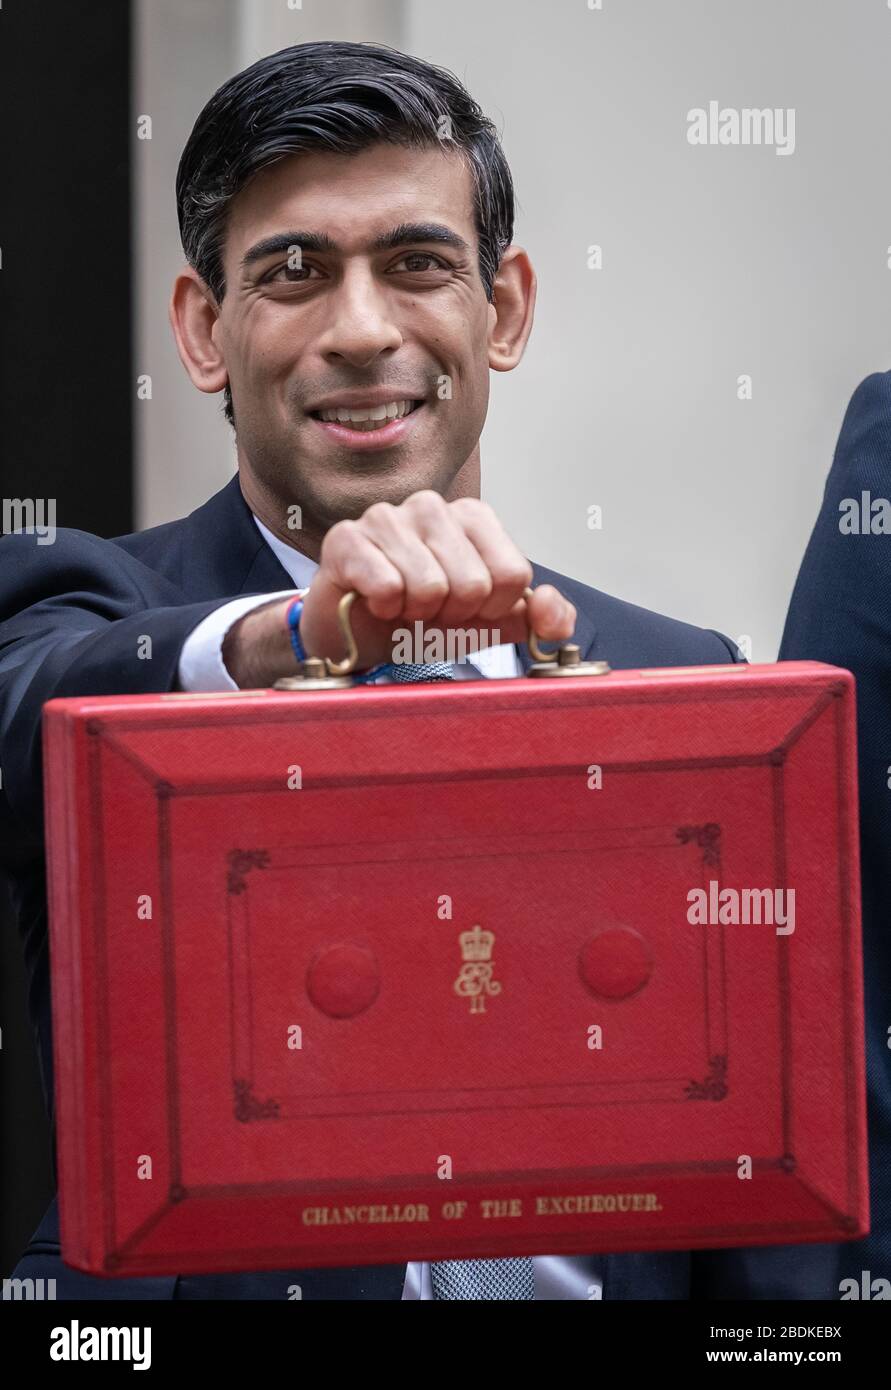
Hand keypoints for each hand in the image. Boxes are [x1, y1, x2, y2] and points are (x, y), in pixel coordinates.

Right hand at [222, 491, 575, 686]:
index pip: (514, 575)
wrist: (355, 632)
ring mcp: (387, 517)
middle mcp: (432, 506)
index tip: (466, 610)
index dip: (492, 610)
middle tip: (428, 611)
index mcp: (473, 518)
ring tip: (401, 606)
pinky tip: (373, 601)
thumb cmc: (422, 618)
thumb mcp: (489, 623)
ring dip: (416, 614)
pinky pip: (386, 586)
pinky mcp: (346, 538)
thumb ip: (536, 618)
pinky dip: (382, 609)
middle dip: (452, 615)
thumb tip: (551, 609)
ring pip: (429, 587)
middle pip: (474, 584)